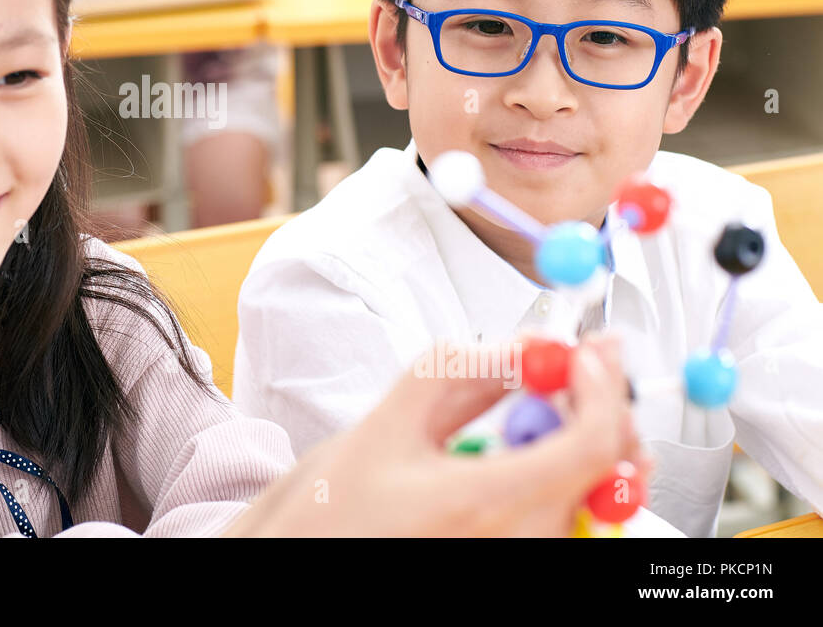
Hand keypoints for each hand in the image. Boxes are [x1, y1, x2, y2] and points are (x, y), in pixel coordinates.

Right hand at [226, 335, 648, 535]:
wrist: (306, 558)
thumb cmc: (334, 513)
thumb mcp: (389, 423)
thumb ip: (461, 372)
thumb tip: (524, 343)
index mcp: (485, 502)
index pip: (593, 443)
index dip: (603, 387)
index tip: (587, 354)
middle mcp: (519, 544)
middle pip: (607, 472)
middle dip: (594, 409)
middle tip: (564, 375)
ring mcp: (525, 564)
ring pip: (588, 495)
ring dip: (570, 444)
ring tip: (515, 428)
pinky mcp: (523, 571)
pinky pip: (565, 520)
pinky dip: (555, 480)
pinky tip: (507, 466)